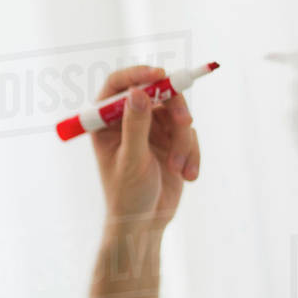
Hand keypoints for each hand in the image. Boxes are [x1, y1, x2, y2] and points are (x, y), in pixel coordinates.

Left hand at [90, 65, 200, 232]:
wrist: (146, 223)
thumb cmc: (127, 195)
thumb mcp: (132, 160)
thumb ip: (135, 126)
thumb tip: (138, 92)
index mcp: (106, 123)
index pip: (118, 85)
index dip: (138, 75)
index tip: (159, 75)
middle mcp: (128, 121)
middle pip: (156, 93)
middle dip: (174, 108)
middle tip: (185, 121)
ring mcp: (151, 130)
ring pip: (177, 115)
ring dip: (183, 142)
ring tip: (178, 168)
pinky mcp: (171, 141)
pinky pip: (190, 134)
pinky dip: (191, 153)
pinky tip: (187, 175)